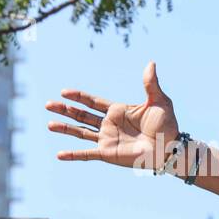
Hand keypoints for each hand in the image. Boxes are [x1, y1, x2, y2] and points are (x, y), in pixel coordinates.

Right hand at [46, 61, 180, 169]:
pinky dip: (73, 155)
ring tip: (49, 124)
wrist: (171, 148)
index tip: (64, 91)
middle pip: (82, 115)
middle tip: (47, 104)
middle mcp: (109, 125)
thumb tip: (151, 63)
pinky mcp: (108, 153)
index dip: (79, 97)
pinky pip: (87, 155)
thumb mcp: (160, 101)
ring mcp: (108, 139)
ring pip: (81, 132)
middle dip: (65, 110)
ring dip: (65, 128)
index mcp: (118, 111)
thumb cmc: (168, 126)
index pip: (93, 102)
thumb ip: (151, 84)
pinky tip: (59, 155)